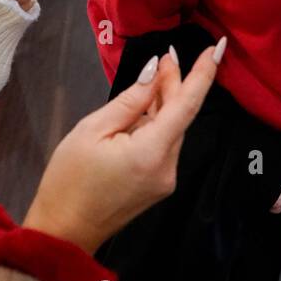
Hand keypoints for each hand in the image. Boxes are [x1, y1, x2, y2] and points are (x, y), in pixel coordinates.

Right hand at [25, 43, 222, 252]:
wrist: (63, 232)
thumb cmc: (69, 180)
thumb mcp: (92, 130)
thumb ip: (130, 100)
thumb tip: (154, 72)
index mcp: (152, 152)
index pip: (188, 105)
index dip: (204, 74)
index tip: (217, 48)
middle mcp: (168, 167)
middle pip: (180, 116)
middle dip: (176, 84)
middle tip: (166, 56)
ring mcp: (165, 179)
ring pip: (173, 130)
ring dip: (165, 103)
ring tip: (154, 76)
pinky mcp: (158, 185)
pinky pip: (164, 145)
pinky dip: (157, 124)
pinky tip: (144, 109)